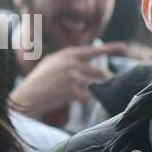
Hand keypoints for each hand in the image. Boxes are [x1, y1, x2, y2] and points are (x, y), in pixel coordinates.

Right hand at [10, 43, 125, 116]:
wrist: (28, 96)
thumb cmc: (38, 81)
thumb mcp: (51, 63)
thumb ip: (68, 60)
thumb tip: (84, 62)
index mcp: (67, 54)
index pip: (93, 50)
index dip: (110, 48)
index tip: (123, 47)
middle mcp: (72, 63)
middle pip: (99, 70)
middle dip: (106, 79)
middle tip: (110, 85)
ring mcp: (73, 76)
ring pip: (96, 83)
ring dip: (99, 90)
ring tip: (98, 95)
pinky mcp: (73, 91)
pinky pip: (88, 96)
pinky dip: (88, 101)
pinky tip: (82, 104)